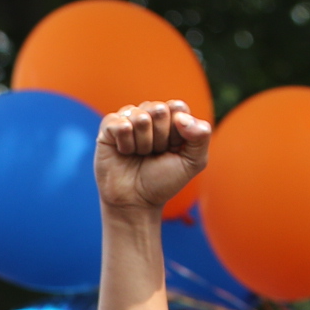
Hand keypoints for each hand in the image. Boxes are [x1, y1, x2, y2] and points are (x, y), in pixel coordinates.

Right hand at [95, 101, 209, 215]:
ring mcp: (128, 119)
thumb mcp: (193, 162)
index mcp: (171, 118)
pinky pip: (119, 124)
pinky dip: (125, 143)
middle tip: (154, 154)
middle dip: (160, 137)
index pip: (178, 107)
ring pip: (140, 117)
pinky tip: (124, 152)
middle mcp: (149, 114)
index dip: (177, 131)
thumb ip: (201, 136)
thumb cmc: (163, 181)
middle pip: (159, 109)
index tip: (172, 149)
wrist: (136, 202)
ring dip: (142, 143)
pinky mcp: (108, 127)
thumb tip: (181, 117)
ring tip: (139, 155)